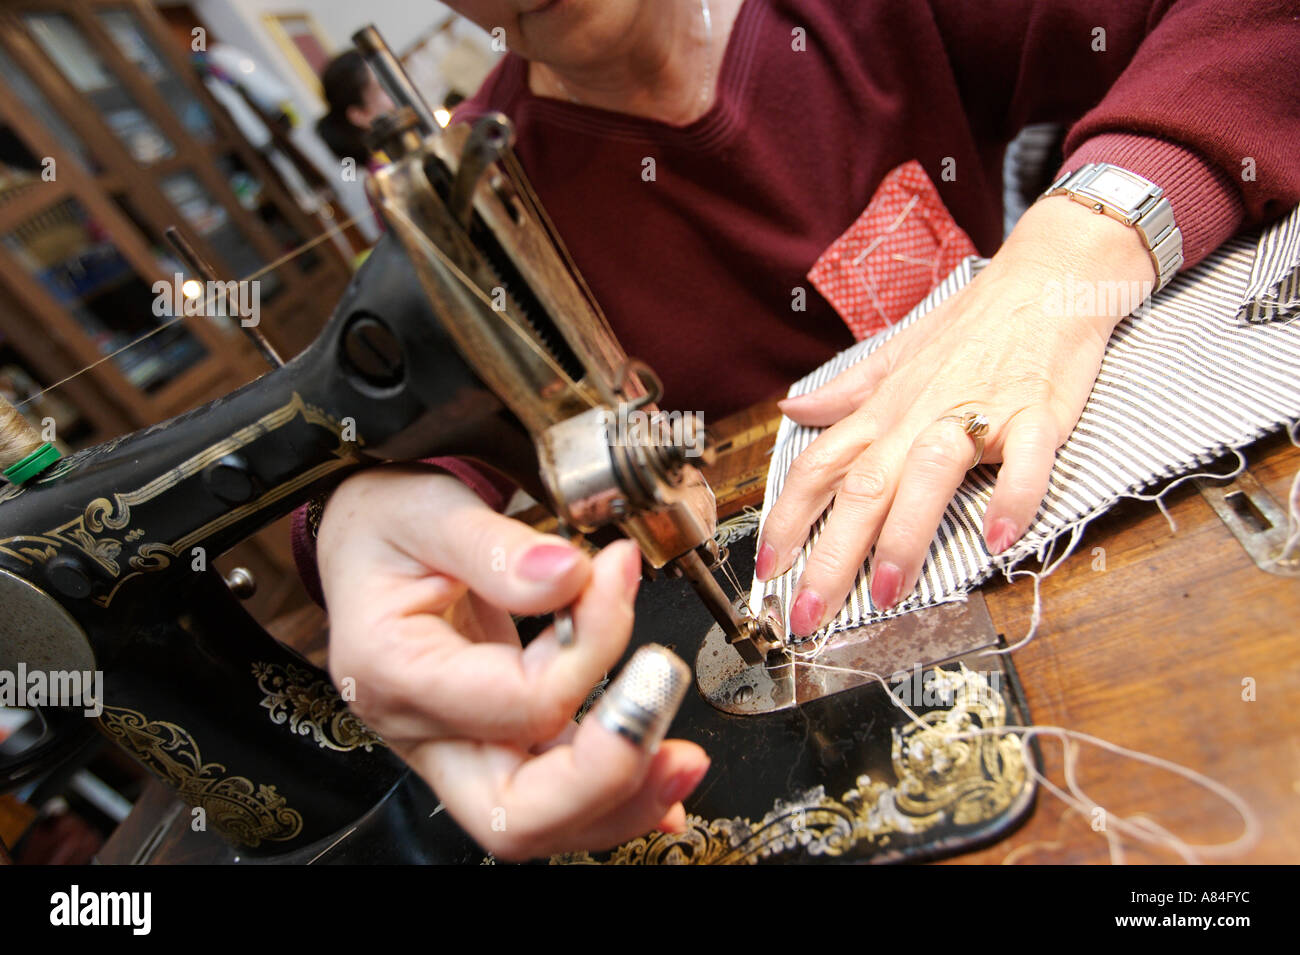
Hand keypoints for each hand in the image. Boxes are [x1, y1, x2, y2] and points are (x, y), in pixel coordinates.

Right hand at [318, 467, 709, 859]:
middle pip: (514, 816)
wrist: (366, 540)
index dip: (589, 649)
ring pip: (539, 818)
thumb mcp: (429, 511)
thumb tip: (567, 576)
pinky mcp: (492, 741)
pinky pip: (553, 791)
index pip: (517, 702)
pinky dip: (612, 787)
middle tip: (665, 719)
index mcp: (395, 671)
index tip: (617, 577)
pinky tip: (660, 772)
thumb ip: (497, 548)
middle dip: (605, 779)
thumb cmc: (386, 528)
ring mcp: (457, 746)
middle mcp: (421, 729)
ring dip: (621, 796)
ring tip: (682, 757)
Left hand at [757, 197, 1156, 635]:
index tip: (767, 572)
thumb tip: (794, 407)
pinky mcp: (1037, 413)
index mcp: (885, 410)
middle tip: (807, 615)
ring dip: (904, 536)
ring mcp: (978, 413)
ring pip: (929, 476)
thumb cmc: (972, 324)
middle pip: (862, 488)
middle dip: (830, 557)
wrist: (1050, 276)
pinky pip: (1023, 459)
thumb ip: (848, 392)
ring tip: (886, 594)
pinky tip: (1000, 539)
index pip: (819, 468)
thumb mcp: (899, 355)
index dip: (787, 521)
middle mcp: (919, 417)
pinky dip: (1013, 497)